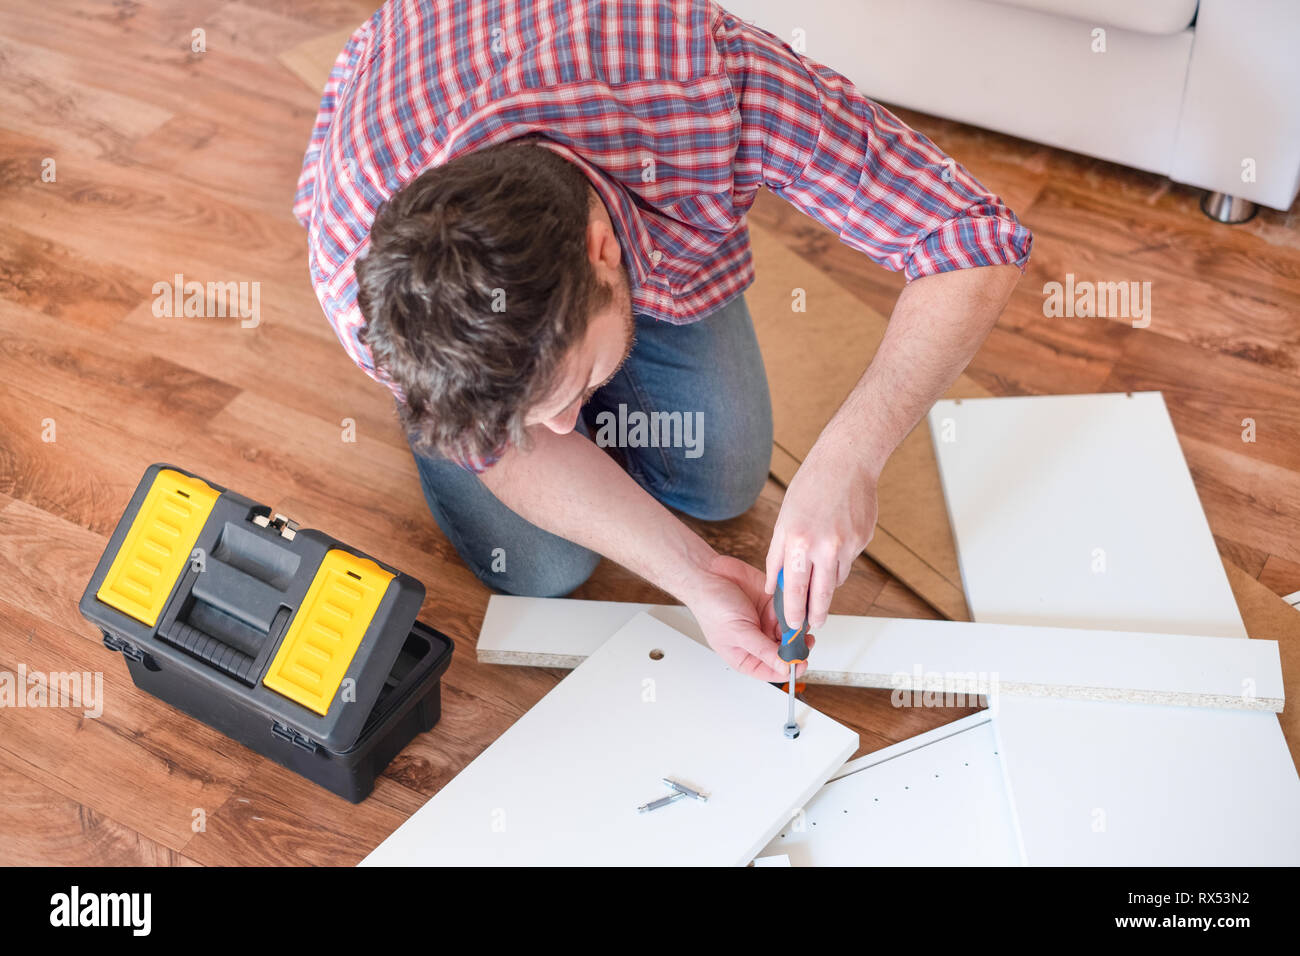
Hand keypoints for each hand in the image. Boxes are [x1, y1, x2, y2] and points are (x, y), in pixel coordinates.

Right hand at [684, 553, 813, 681]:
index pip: (773, 671)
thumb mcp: (739, 633)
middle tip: (805, 640)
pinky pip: (790, 611)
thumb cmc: (712, 606)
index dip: (789, 669)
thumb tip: (785, 668)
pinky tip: (796, 608)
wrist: (708, 574)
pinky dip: (795, 610)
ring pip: (791, 631)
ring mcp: (766, 622)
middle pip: (786, 652)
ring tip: (800, 622)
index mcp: (746, 656)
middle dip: (797, 647)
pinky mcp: (772, 605)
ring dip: (798, 627)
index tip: (802, 662)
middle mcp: (758, 641)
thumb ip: (764, 650)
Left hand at [765, 427, 879, 628]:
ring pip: (836, 580)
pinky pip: (848, 562)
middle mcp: (824, 547)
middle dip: (816, 615)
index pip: (794, 590)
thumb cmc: (810, 488)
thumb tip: (773, 587)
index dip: (793, 612)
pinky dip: (839, 560)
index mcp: (798, 542)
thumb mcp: (783, 522)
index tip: (792, 626)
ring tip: (819, 565)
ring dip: (826, 582)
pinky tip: (834, 540)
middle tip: (813, 625)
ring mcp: (847, 545)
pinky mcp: (863, 541)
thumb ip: (776, 557)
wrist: (846, 462)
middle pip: (821, 596)